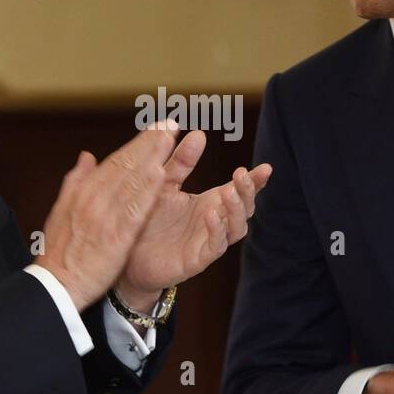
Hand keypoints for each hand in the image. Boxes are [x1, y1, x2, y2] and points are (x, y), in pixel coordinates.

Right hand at [34, 124, 179, 310]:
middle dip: (148, 143)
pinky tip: (161, 175)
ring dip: (151, 158)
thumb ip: (76, 181)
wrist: (54, 286)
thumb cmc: (58, 251)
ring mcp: (104, 217)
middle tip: (169, 124)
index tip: (154, 129)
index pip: (114, 162)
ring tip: (169, 139)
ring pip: (131, 182)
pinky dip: (146, 191)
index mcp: (82, 192)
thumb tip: (87, 156)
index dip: (136, 144)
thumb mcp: (61, 210)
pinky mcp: (114, 237)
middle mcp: (93, 199)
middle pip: (125, 165)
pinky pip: (134, 210)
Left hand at [116, 129, 272, 309]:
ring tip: (230, 192)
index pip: (239, 190)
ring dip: (236, 209)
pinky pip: (215, 246)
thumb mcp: (164, 183)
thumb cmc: (148, 219)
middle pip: (244, 207)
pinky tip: (211, 214)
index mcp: (210, 202)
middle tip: (243, 174)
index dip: (255, 180)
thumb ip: (180, 162)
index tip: (266, 167)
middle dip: (248, 191)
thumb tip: (199, 133)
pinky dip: (217, 231)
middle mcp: (215, 222)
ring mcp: (208, 241)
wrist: (127, 256)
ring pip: (236, 228)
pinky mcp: (196, 259)